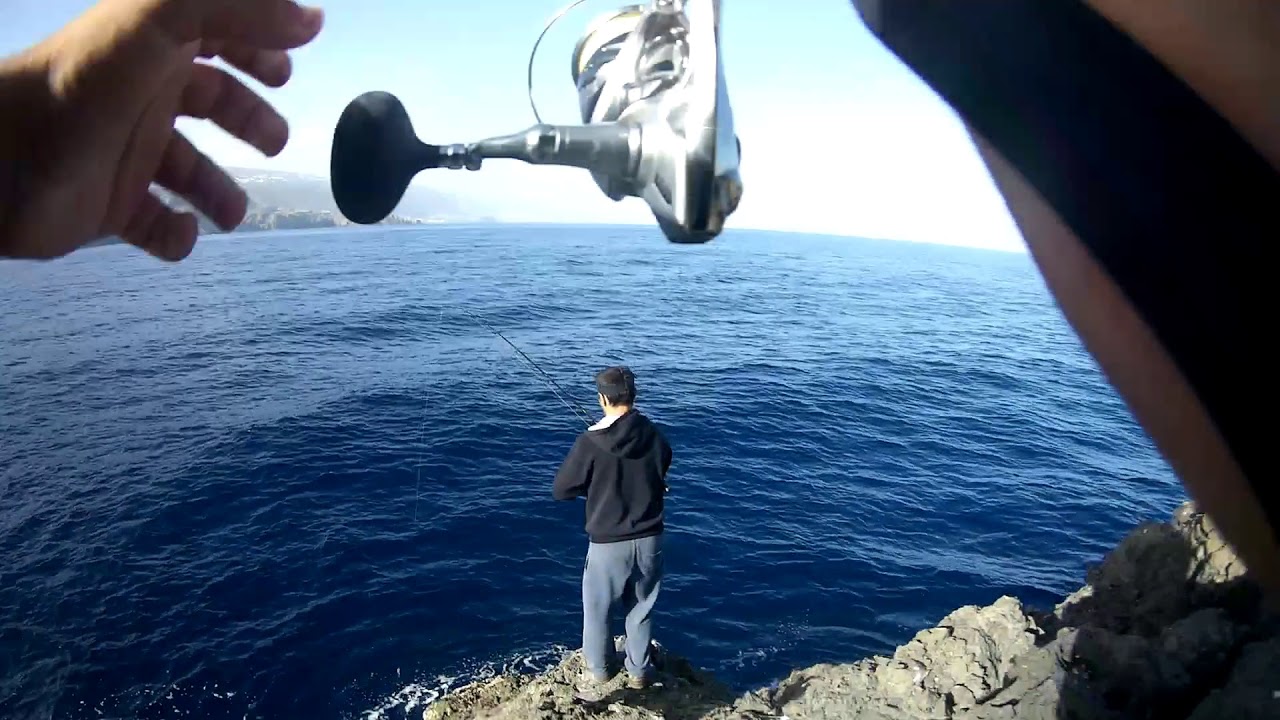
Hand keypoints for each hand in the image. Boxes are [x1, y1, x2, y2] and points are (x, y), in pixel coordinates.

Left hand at [0, 0, 323, 260]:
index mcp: (155, 50)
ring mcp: (124, 151)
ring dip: (221, 193)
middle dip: (251, 121)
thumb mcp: (162, 21)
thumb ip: (237, 8)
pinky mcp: (108, 205)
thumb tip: (312, 20)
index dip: (256, 45)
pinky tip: (183, 232)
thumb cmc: (79, 85)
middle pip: (211, 101)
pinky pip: (154, 224)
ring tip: (232, 214)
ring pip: (189, 170)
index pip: (217, 34)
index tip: (286, 72)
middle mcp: (142, 96)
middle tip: (275, 144)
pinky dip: (177, 234)